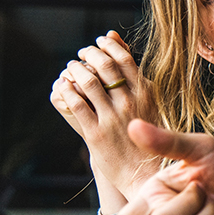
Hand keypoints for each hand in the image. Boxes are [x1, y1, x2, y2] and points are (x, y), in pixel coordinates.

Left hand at [50, 31, 158, 198]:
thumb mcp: (149, 103)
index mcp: (146, 94)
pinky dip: (67, 91)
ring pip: (88, 82)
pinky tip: (64, 86)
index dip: (108, 46)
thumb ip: (136, 77)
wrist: (145, 173)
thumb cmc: (149, 136)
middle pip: (105, 66)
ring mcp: (112, 118)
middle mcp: (130, 103)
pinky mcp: (96, 134)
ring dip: (75, 70)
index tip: (100, 41)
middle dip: (89, 53)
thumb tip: (120, 44)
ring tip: (71, 67)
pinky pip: (76, 105)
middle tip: (82, 53)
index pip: (124, 58)